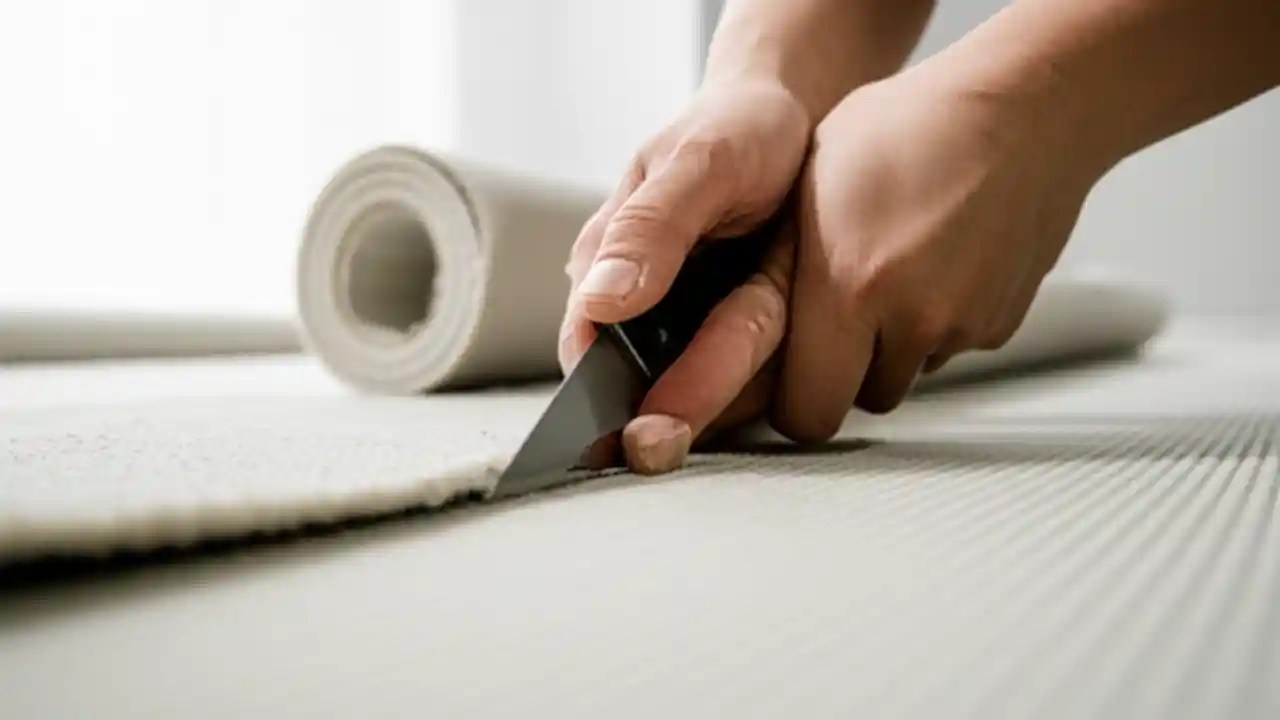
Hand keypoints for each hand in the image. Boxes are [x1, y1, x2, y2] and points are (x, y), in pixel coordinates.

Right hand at [559, 81, 809, 473]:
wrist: (797, 117)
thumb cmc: (738, 129)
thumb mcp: (699, 162)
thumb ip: (651, 227)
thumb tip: (598, 302)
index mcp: (605, 267)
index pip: (588, 355)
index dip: (607, 404)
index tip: (638, 433)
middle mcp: (641, 309)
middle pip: (652, 387)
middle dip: (684, 404)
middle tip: (677, 439)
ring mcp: (695, 329)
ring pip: (713, 392)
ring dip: (745, 381)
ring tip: (773, 319)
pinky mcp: (746, 340)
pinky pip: (758, 381)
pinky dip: (777, 374)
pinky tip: (791, 339)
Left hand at [774, 64, 1101, 441]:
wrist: (1025, 107)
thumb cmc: (908, 126)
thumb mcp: (809, 180)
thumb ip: (778, 265)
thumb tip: (744, 326)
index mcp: (849, 285)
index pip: (806, 413)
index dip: (788, 405)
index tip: (785, 380)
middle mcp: (911, 319)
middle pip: (855, 402)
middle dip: (839, 375)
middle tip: (835, 317)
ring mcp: (963, 326)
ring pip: (902, 377)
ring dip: (887, 349)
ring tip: (888, 275)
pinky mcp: (1001, 325)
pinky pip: (947, 350)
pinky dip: (933, 326)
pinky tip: (932, 265)